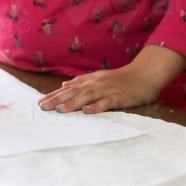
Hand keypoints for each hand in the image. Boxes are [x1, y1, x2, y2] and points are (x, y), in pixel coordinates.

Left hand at [38, 45, 185, 114]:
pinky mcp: (119, 97)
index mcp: (91, 81)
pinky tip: (87, 111)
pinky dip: (97, 106)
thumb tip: (63, 86)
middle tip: (43, 107)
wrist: (145, 74)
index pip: (69, 89)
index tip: (40, 102)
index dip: (54, 95)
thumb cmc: (122, 78)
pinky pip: (107, 102)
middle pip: (74, 92)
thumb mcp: (99, 77)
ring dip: (73, 103)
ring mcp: (108, 90)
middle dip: (58, 99)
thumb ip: (82, 82)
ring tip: (60, 110)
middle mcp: (96, 84)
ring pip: (87, 96)